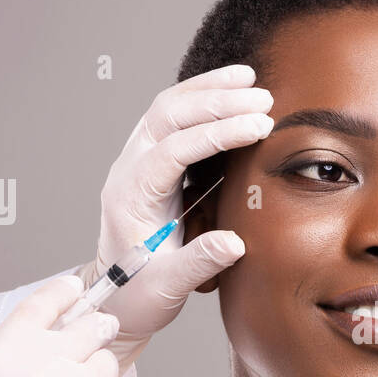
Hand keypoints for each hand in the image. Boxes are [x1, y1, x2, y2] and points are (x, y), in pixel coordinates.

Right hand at [0, 276, 136, 376]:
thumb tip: (57, 338)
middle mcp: (37, 367)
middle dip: (98, 332)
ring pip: (109, 363)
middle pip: (90, 328)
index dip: (67, 292)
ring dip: (103, 374)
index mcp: (1, 352)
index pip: (45, 303)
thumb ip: (15, 356)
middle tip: (102, 336)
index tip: (79, 289)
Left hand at [82, 63, 273, 369]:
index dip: (218, 133)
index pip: (174, 148)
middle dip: (216, 101)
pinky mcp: (153, 162)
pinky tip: (232, 92)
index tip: (259, 126)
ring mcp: (138, 161)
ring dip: (208, 89)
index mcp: (130, 196)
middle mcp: (129, 169)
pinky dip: (203, 100)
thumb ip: (199, 262)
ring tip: (249, 78)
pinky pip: (174, 119)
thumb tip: (234, 242)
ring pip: (168, 107)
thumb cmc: (137, 295)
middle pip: (167, 115)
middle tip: (263, 98)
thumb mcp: (167, 286)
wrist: (114, 297)